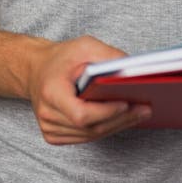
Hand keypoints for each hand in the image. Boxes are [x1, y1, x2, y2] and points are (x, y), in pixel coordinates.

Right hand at [28, 35, 151, 144]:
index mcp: (51, 92)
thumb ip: (108, 56)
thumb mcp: (84, 45)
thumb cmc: (60, 57)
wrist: (36, 69)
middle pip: (90, 128)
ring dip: (117, 126)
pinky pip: (85, 137)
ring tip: (140, 113)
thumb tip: (133, 70)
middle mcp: (47, 115)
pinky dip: (105, 128)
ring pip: (90, 135)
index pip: (81, 114)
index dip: (106, 112)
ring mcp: (49, 128)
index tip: (127, 103)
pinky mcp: (54, 135)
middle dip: (120, 119)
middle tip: (145, 109)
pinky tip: (123, 119)